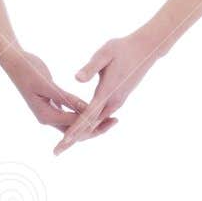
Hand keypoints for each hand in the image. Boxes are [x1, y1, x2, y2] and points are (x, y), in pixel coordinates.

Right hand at [0, 44, 118, 144]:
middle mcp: (48, 118)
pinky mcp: (53, 105)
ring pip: (75, 124)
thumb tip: (85, 109)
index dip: (92, 121)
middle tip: (115, 121)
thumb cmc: (28, 70)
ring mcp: (50, 112)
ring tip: (112, 117)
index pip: (73, 124)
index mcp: (45, 116)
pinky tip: (98, 109)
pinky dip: (84, 113)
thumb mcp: (47, 84)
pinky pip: (72, 114)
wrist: (15, 63)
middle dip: (96, 128)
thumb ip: (66, 98)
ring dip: (92, 122)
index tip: (109, 116)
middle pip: (76, 130)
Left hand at [52, 24, 162, 155]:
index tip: (63, 142)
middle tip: (56, 152)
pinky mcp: (117, 100)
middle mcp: (113, 102)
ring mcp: (116, 102)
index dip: (74, 130)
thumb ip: (90, 67)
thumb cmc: (122, 48)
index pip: (87, 116)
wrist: (145, 50)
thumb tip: (77, 78)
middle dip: (73, 139)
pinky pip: (100, 118)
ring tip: (63, 144)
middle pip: (90, 126)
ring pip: (96, 124)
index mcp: (107, 92)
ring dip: (80, 135)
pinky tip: (78, 130)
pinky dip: (88, 126)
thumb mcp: (105, 53)